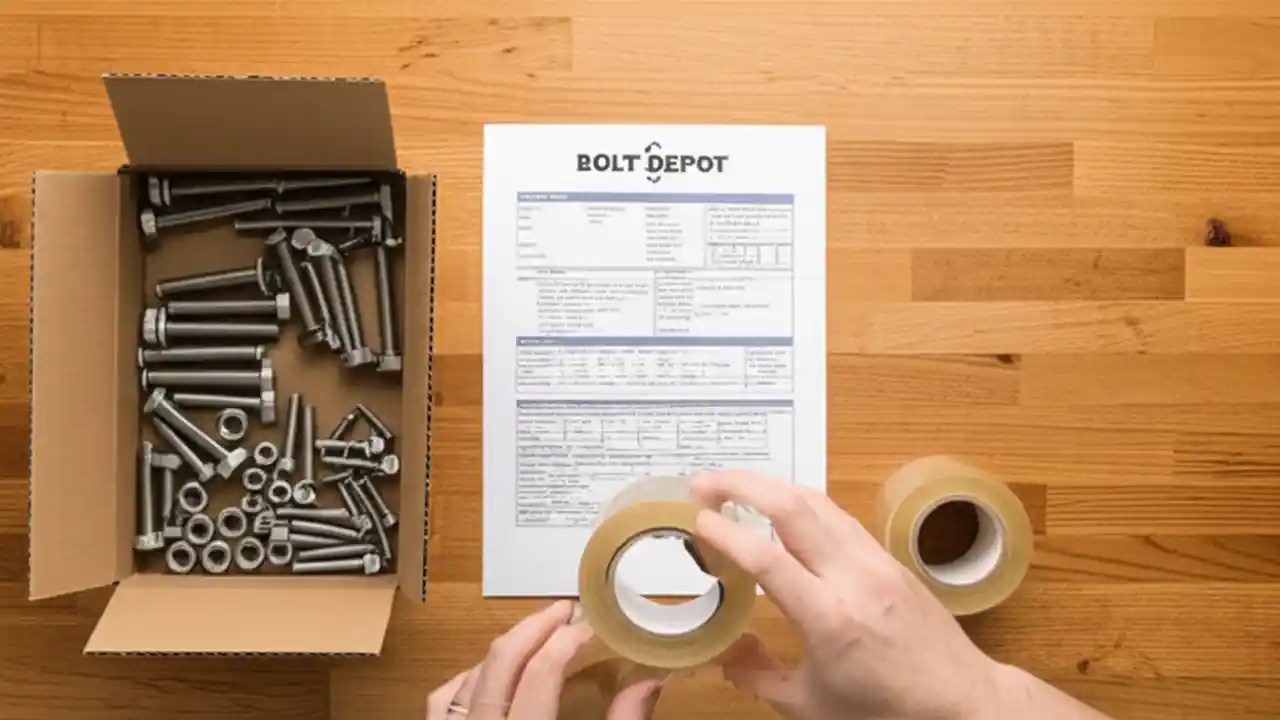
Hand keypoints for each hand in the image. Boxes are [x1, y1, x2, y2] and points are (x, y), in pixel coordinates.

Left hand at [426, 600, 661, 719]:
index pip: (541, 673)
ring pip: (466, 677)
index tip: (591, 623)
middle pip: (499, 663)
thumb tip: (648, 679)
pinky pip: (442, 703)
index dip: (567, 639)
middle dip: (534, 629)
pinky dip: (468, 680)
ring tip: (535, 638)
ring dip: (502, 651)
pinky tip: (492, 676)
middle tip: (566, 611)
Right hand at [693, 471, 1004, 719]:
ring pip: (818, 502)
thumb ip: (759, 677)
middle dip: (742, 484)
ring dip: (771, 485)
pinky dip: (802, 502)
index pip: (768, 558)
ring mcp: (875, 562)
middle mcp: (853, 578)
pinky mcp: (889, 558)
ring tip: (733, 486)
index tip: (695, 518)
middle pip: (793, 507)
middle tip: (702, 482)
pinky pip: (839, 516)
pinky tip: (782, 507)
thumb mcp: (810, 706)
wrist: (962, 701)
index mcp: (829, 619)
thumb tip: (725, 656)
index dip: (726, 533)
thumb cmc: (885, 711)